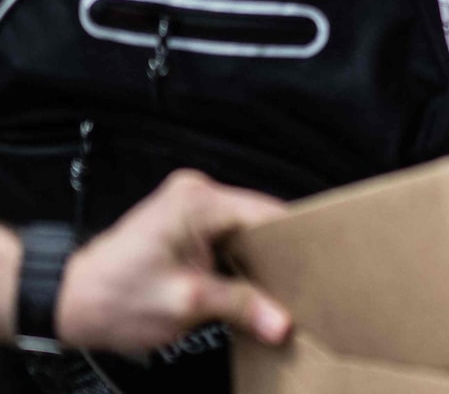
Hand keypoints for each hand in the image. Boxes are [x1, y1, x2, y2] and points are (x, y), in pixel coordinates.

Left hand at [50, 170, 290, 356]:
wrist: (64, 302)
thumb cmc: (115, 299)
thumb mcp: (185, 305)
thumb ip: (240, 306)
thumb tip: (283, 324)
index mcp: (200, 201)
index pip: (267, 214)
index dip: (294, 244)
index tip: (316, 273)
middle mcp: (197, 192)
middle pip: (257, 221)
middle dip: (275, 256)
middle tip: (299, 289)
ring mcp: (189, 205)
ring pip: (243, 231)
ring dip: (255, 261)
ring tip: (278, 290)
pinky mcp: (182, 222)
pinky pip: (225, 237)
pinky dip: (236, 261)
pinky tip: (248, 286)